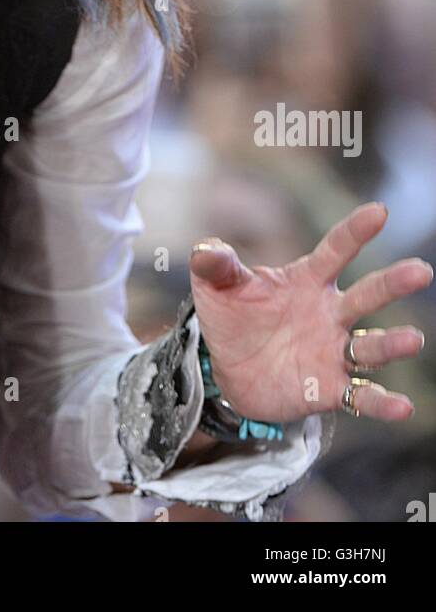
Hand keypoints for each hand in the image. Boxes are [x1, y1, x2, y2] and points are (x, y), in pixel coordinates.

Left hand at [188, 202, 430, 423]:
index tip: (378, 211)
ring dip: (391, 344)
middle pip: (366, 295)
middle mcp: (329, 313)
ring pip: (370, 346)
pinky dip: (381, 402)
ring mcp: (332, 351)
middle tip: (420, 270)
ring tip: (412, 339)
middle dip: (393, 283)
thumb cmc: (230, 317)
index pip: (334, 251)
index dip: (354, 231)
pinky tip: (402, 406)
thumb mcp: (215, 287)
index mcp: (306, 280)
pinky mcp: (329, 388)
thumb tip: (205, 250)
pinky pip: (360, 395)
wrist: (226, 370)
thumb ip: (215, 265)